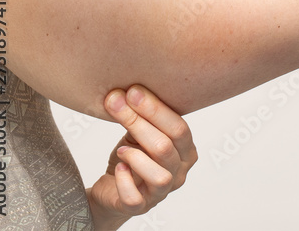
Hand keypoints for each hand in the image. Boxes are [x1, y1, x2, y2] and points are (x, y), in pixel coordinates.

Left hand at [86, 85, 197, 230]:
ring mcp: (161, 193)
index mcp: (186, 150)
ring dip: (137, 157)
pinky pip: (134, 198)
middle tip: (116, 104)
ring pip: (159, 175)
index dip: (155, 109)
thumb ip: (142, 116)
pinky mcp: (140, 207)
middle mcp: (180, 172)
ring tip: (121, 148)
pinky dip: (124, 180)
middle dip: (140, 122)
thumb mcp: (140, 133)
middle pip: (166, 147)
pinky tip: (119, 167)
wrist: (112, 189)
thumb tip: (124, 91)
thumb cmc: (132, 156)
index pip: (179, 128)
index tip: (133, 91)